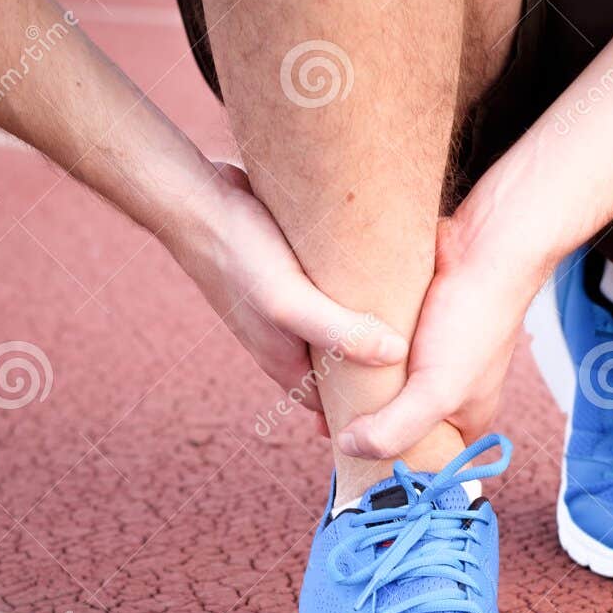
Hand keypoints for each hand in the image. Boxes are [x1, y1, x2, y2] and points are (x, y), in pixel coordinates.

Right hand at [162, 164, 407, 432]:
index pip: (330, 406)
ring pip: (331, 330)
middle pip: (335, 370)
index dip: (364, 411)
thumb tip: (396, 354)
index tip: (406, 407)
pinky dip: (350, 294)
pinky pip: (326, 295)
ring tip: (410, 321)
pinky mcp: (287, 273)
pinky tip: (378, 276)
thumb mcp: (291, 303)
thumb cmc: (239, 256)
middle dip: (369, 372)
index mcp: (283, 360)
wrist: (194, 201)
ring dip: (362, 329)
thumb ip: (341, 333)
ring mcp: (283, 307)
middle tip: (417, 364)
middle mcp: (283, 339)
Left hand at [336, 215, 546, 457]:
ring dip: (351, 386)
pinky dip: (352, 352)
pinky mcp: (406, 326)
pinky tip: (327, 354)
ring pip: (379, 383)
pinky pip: (372, 349)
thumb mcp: (437, 392)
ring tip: (316, 390)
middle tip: (321, 426)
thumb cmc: (472, 323)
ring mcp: (425, 357)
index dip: (388, 465)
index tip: (348, 464)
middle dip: (362, 424)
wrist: (482, 246)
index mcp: (463, 419)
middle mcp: (445, 391)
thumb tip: (348, 445)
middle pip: (394, 421)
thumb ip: (395, 429)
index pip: (422, 459)